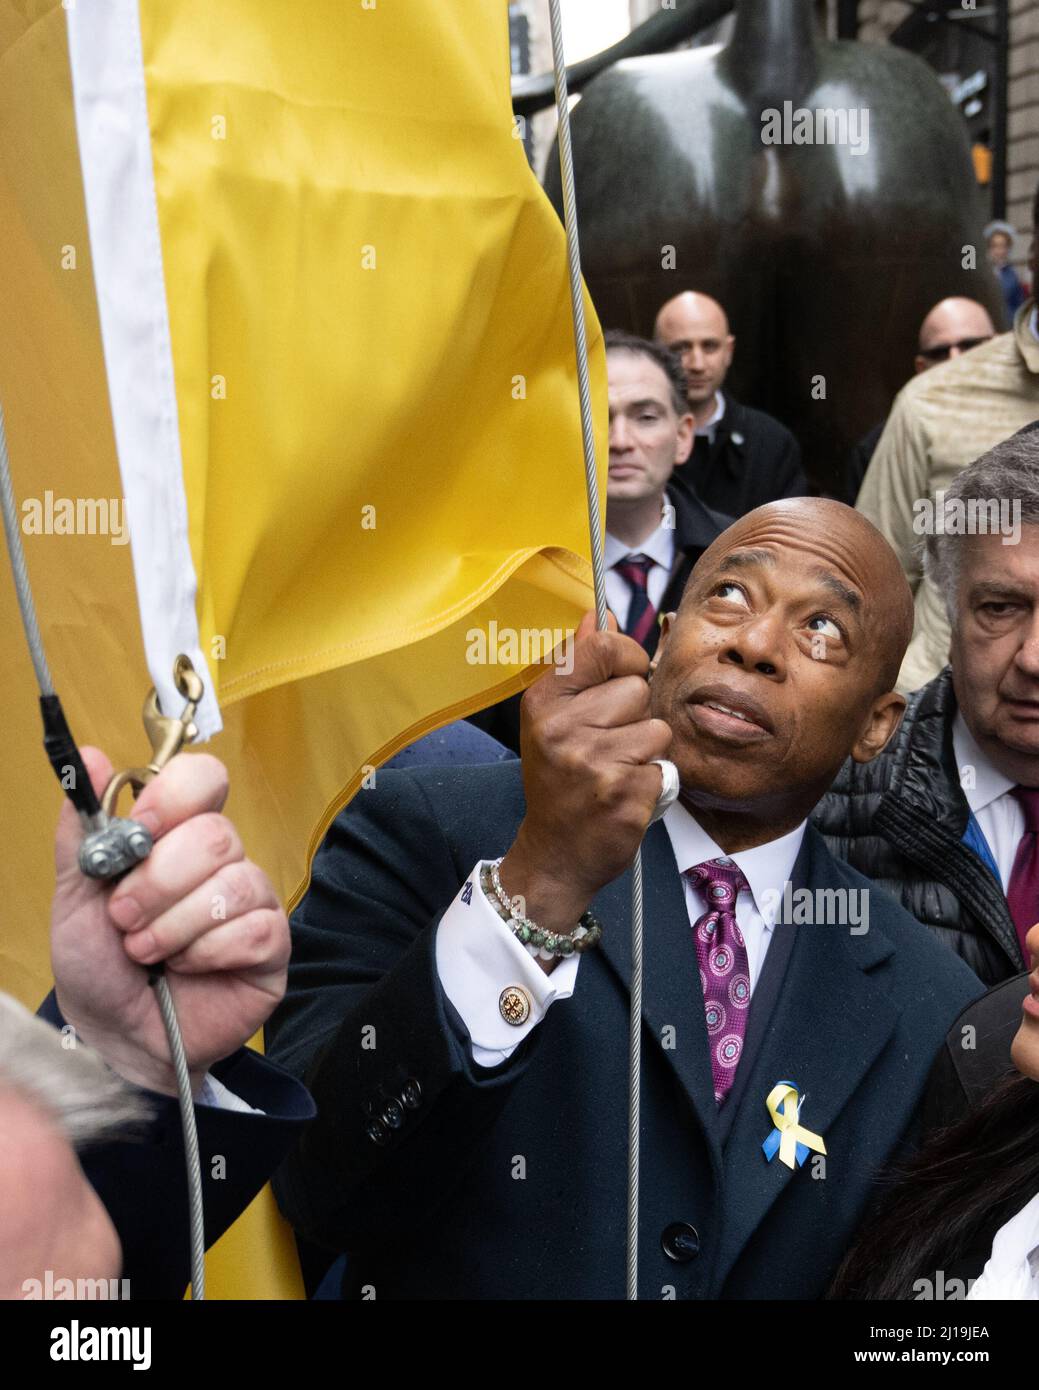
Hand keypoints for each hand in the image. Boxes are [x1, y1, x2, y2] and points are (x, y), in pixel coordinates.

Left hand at [51, 748, 289, 1095]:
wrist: (113, 1037)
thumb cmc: (98, 965)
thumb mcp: (76, 894)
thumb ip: (84, 830)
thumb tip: (88, 756)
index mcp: (176, 836)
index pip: (204, 779)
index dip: (177, 796)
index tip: (142, 827)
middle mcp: (221, 861)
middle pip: (218, 835)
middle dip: (158, 883)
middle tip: (125, 918)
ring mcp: (251, 902)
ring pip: (236, 883)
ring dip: (175, 925)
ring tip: (147, 952)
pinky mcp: (271, 946)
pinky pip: (256, 928)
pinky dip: (209, 952)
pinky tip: (188, 968)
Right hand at [500, 611, 671, 939]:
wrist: (555, 854)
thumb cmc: (560, 780)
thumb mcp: (554, 718)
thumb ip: (579, 662)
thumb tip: (600, 612)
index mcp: (545, 702)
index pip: (604, 646)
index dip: (625, 659)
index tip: (618, 680)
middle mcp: (564, 729)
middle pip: (638, 689)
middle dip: (633, 716)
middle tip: (606, 745)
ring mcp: (594, 763)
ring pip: (656, 729)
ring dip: (645, 752)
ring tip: (614, 771)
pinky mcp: (625, 795)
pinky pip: (664, 767)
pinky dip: (652, 782)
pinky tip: (622, 795)